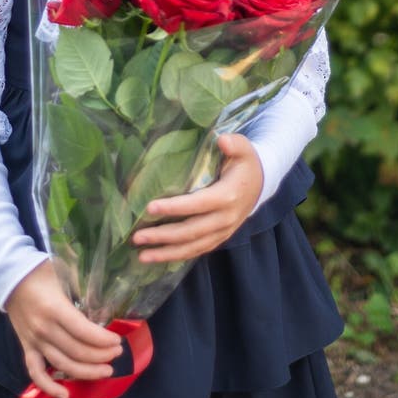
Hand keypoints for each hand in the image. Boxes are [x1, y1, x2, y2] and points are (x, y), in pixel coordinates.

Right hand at [5, 260, 122, 397]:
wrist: (10, 276)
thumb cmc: (40, 271)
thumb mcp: (64, 272)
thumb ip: (82, 287)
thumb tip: (102, 304)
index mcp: (55, 308)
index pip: (84, 332)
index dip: (103, 339)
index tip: (117, 340)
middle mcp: (44, 328)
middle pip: (77, 351)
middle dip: (101, 355)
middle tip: (117, 353)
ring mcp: (34, 340)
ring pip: (62, 365)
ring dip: (86, 371)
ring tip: (106, 370)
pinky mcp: (27, 347)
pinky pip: (35, 372)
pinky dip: (49, 386)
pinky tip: (65, 394)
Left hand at [132, 133, 262, 263]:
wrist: (261, 183)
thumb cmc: (245, 162)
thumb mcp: (244, 148)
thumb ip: (234, 144)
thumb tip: (221, 140)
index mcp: (228, 196)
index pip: (198, 204)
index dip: (174, 208)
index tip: (149, 208)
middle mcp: (225, 218)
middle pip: (191, 231)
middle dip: (163, 236)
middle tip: (137, 237)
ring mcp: (223, 231)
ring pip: (193, 247)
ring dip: (167, 253)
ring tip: (141, 256)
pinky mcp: (219, 237)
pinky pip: (197, 250)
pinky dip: (178, 256)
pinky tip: (158, 257)